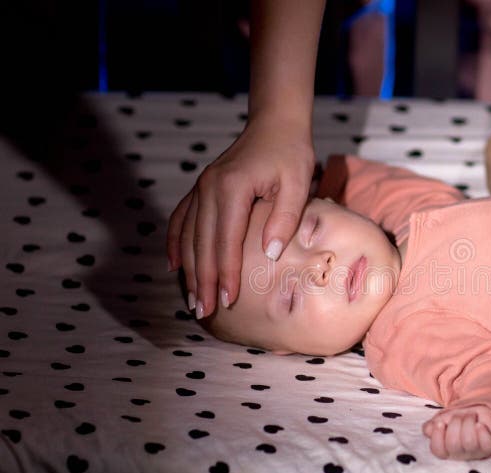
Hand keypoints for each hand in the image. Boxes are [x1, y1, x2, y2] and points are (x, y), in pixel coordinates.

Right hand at [167, 117, 313, 318]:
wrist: (275, 123)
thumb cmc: (291, 153)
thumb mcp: (298, 183)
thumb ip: (284, 218)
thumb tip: (270, 254)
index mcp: (233, 188)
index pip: (226, 241)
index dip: (225, 273)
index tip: (226, 301)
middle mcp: (209, 188)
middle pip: (201, 243)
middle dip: (202, 280)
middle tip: (203, 312)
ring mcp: (201, 187)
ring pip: (188, 235)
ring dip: (188, 269)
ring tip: (191, 299)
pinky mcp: (201, 187)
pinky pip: (181, 219)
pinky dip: (175, 243)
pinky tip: (174, 266)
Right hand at [422, 405, 490, 459]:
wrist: (480, 411)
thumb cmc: (459, 418)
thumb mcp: (443, 419)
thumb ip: (432, 425)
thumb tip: (428, 429)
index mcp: (447, 449)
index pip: (438, 451)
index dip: (437, 437)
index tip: (440, 423)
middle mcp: (461, 454)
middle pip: (453, 444)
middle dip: (455, 423)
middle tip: (459, 415)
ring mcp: (476, 452)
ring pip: (469, 441)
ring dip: (468, 422)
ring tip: (471, 416)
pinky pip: (486, 443)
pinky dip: (482, 431)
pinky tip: (480, 424)